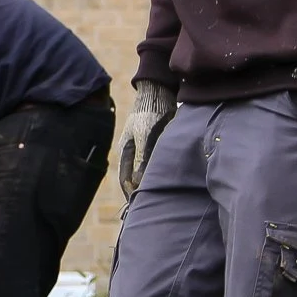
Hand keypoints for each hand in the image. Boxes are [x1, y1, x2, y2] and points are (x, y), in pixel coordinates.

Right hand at [118, 80, 176, 198]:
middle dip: (141, 190)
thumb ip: (142, 160)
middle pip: (136, 176)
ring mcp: (145, 145)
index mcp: (126, 150)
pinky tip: (171, 178)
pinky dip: (162, 170)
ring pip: (148, 169)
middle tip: (150, 206)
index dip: (131, 193)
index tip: (138, 207)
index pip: (125, 179)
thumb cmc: (150, 113)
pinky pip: (158, 161)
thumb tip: (139, 183)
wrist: (159, 90)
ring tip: (162, 196)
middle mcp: (134, 150)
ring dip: (152, 181)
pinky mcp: (158, 141)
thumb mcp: (145, 137)